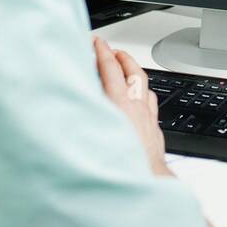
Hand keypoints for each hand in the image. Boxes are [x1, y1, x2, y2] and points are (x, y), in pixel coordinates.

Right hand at [93, 37, 169, 176]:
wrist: (145, 184)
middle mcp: (136, 108)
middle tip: (113, 51)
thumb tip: (72, 100)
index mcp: (119, 104)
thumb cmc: (119, 166)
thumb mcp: (91, 134)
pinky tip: (141, 98)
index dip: (102, 52)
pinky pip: (151, 104)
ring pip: (144, 86)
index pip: (110, 69)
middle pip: (132, 72)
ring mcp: (147, 118)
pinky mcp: (154, 130)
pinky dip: (144, 94)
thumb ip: (83, 112)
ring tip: (128, 71)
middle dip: (122, 57)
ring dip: (135, 74)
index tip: (97, 42)